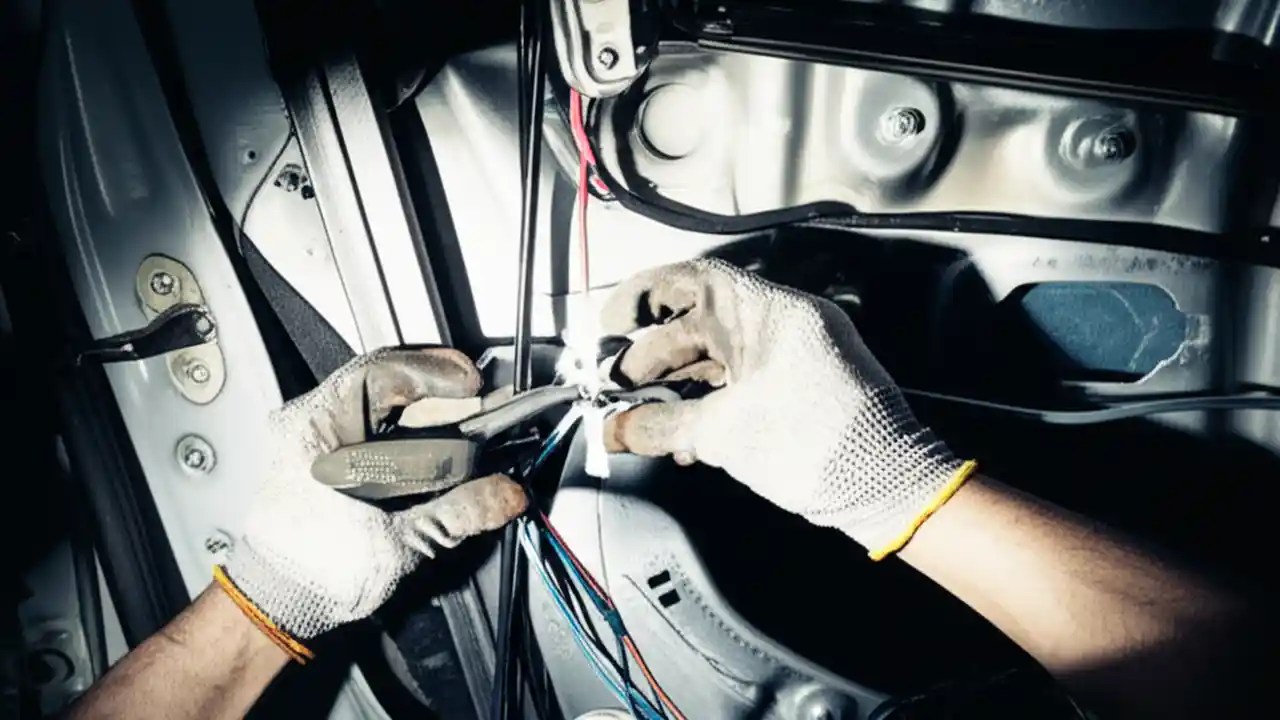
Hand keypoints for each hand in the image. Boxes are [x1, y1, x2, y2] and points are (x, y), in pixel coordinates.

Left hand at [220, 348, 526, 654]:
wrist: (279, 608)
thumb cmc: (311, 576)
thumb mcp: (394, 545)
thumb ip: (456, 514)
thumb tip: (506, 493)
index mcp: (313, 432)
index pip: (376, 373)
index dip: (431, 371)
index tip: (472, 385)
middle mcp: (312, 427)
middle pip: (383, 383)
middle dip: (436, 387)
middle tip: (479, 395)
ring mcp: (319, 442)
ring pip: (381, 404)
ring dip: (427, 409)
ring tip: (470, 414)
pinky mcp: (331, 461)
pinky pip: (376, 428)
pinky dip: (412, 431)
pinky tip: (442, 443)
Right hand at [600, 259, 974, 558]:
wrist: (887, 487)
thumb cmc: (812, 445)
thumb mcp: (723, 435)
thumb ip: (659, 426)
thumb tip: (612, 430)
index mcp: (769, 312)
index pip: (694, 280)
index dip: (643, 297)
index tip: (609, 325)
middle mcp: (781, 323)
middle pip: (698, 324)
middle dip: (651, 357)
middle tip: (613, 385)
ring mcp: (791, 355)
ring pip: (716, 359)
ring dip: (675, 388)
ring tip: (639, 418)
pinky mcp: (797, 388)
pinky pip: (739, 383)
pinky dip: (706, 405)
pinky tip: (680, 440)